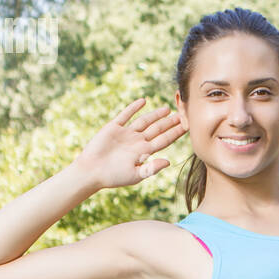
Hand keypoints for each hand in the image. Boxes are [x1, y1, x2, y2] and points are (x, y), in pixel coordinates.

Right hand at [72, 98, 186, 189]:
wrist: (91, 172)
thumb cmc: (113, 177)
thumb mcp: (135, 175)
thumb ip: (151, 168)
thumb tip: (168, 161)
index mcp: (144, 152)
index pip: (164, 140)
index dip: (175, 133)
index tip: (187, 127)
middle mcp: (137, 141)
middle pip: (157, 129)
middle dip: (169, 123)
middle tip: (182, 114)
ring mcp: (126, 134)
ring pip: (144, 121)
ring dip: (155, 115)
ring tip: (167, 109)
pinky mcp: (113, 128)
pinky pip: (125, 115)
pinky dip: (133, 108)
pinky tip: (143, 101)